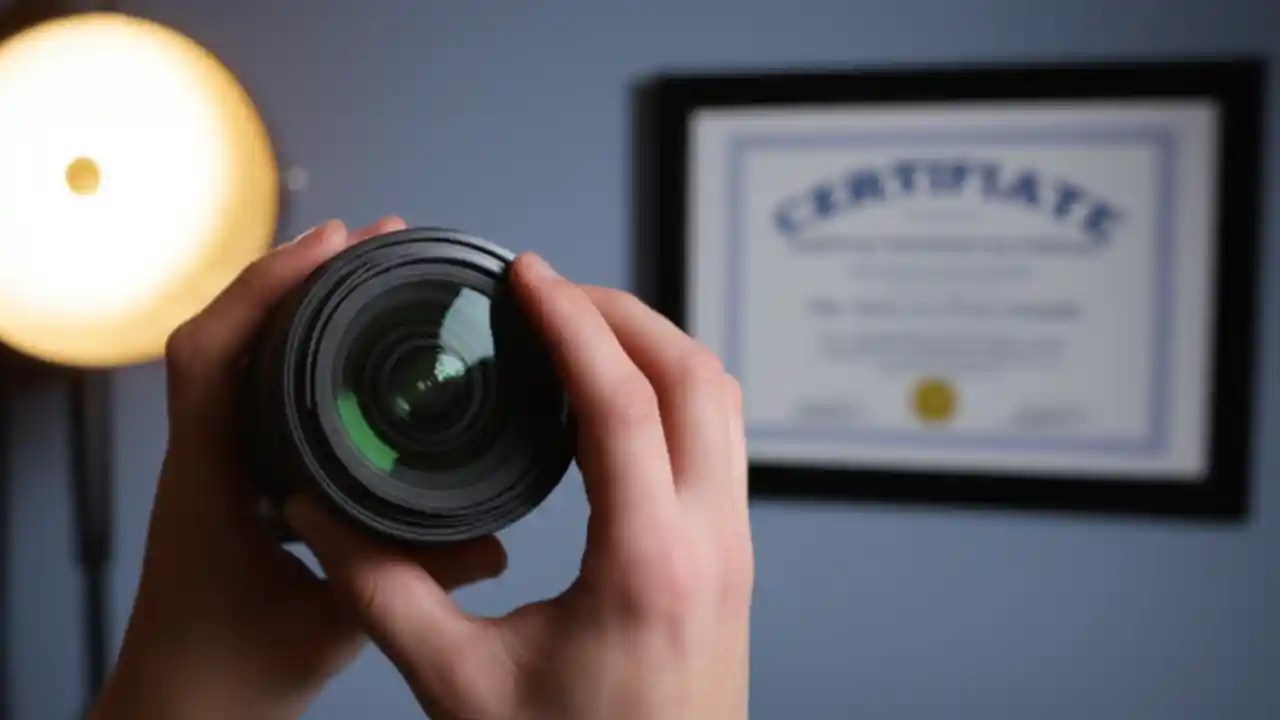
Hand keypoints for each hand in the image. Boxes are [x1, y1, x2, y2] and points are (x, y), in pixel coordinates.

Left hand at [91, 218, 507, 719]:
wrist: (178, 710)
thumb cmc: (225, 674)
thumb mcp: (329, 629)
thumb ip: (411, 584)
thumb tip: (494, 544)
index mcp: (209, 478)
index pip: (212, 352)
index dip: (269, 284)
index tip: (335, 244)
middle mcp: (203, 457)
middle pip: (227, 331)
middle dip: (295, 273)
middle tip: (372, 240)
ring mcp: (214, 464)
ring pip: (238, 355)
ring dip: (292, 304)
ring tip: (364, 272)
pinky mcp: (234, 479)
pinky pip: (255, 389)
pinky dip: (296, 350)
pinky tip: (348, 351)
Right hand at [286, 254, 753, 718]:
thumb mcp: (460, 687)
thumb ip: (381, 592)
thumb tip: (320, 510)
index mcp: (646, 562)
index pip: (623, 400)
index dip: (571, 320)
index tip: (525, 274)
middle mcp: (710, 541)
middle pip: (692, 374)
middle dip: (619, 312)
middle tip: (545, 291)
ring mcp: (734, 547)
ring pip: (719, 400)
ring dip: (655, 344)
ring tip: (579, 326)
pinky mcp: (733, 557)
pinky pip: (721, 438)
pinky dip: (675, 388)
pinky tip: (618, 395)